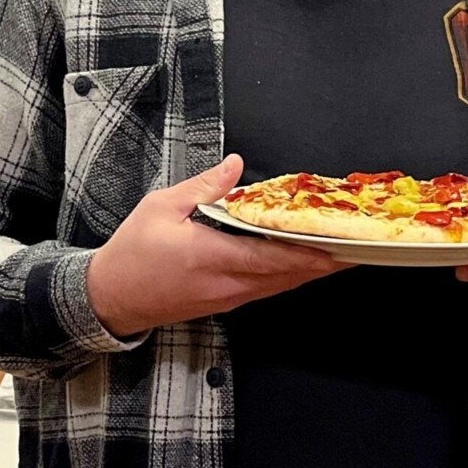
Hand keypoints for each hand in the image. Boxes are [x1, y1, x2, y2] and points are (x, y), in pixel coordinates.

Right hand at [86, 155, 352, 336]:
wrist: (110, 298)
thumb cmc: (132, 252)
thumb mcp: (162, 207)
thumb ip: (204, 187)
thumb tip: (236, 165)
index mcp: (211, 257)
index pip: (271, 257)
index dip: (309, 253)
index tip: (338, 245)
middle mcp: (227, 283)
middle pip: (287, 275)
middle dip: (324, 261)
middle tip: (357, 245)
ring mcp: (228, 297)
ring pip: (281, 285)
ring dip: (311, 269)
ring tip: (341, 250)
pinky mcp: (226, 302)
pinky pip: (267, 288)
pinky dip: (290, 274)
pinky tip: (304, 261)